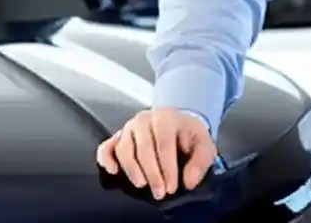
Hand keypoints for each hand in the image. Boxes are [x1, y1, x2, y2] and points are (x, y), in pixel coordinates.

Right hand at [95, 108, 215, 199]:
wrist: (177, 126)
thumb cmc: (188, 137)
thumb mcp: (203, 146)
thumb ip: (200, 161)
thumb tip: (189, 181)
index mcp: (166, 118)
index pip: (164, 143)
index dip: (167, 168)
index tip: (172, 187)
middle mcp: (144, 119)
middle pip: (144, 147)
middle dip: (152, 173)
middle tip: (160, 192)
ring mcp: (128, 127)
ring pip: (124, 149)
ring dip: (132, 170)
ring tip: (142, 185)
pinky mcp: (118, 137)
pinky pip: (106, 147)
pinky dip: (106, 159)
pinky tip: (113, 171)